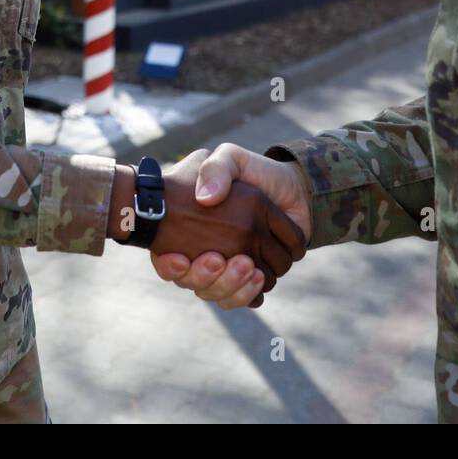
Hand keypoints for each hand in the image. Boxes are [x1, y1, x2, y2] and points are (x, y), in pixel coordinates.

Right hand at [151, 144, 312, 309]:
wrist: (290, 187)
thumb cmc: (254, 172)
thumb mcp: (230, 159)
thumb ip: (216, 168)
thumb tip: (206, 198)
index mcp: (190, 231)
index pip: (167, 262)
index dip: (169, 267)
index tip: (179, 259)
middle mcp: (206, 256)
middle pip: (197, 283)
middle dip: (205, 276)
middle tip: (218, 259)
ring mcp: (230, 270)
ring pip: (221, 293)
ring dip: (231, 284)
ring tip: (246, 265)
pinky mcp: (254, 279)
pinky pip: (245, 299)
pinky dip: (248, 293)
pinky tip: (255, 276)